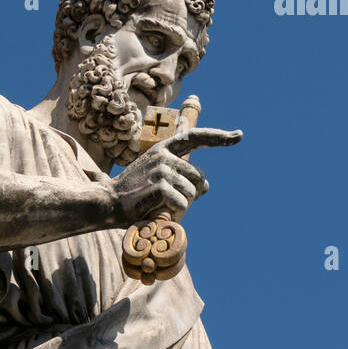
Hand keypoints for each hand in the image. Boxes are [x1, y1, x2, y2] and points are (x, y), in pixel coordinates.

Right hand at [108, 126, 242, 226]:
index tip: (239, 136)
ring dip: (182, 205)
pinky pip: (182, 203)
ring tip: (161, 206)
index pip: (197, 137)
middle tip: (170, 201)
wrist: (109, 202)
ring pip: (192, 192)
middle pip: (199, 177)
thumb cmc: (135, 194)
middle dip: (191, 193)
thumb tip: (207, 186)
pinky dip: (175, 213)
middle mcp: (165, 155)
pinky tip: (159, 212)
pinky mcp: (160, 186)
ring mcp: (162, 169)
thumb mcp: (159, 180)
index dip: (220, 137)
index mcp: (165, 148)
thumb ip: (182, 178)